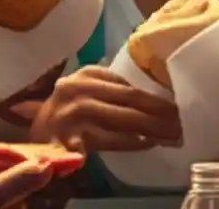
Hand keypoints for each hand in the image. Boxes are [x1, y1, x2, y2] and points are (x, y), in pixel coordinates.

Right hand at [30, 66, 181, 152]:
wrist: (37, 134)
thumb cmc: (70, 111)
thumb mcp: (89, 91)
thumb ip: (115, 90)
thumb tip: (157, 98)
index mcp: (87, 75)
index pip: (128, 86)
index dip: (155, 97)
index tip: (177, 106)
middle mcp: (77, 89)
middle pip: (127, 100)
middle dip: (158, 112)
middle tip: (182, 121)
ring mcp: (71, 113)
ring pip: (120, 119)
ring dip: (150, 127)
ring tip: (172, 133)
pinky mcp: (67, 138)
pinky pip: (106, 140)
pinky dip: (128, 142)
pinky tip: (147, 144)